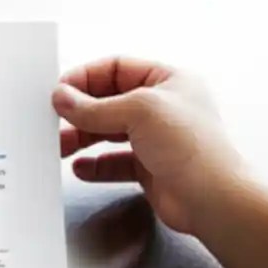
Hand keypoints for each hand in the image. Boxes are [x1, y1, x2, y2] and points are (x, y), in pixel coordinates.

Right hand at [53, 57, 242, 235]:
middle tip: (54, 120)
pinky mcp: (148, 167)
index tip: (60, 91)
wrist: (212, 200)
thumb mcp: (137, 112)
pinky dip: (94, 165)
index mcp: (168, 81)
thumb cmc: (192, 148)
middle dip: (79, 111)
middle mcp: (162, 107)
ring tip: (60, 146)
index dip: (86, 77)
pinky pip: (113, 161)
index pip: (117, 68)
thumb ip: (93, 107)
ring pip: (107, 132)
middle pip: (108, 101)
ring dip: (81, 138)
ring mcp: (155, 138)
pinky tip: (82, 167)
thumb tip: (62, 97)